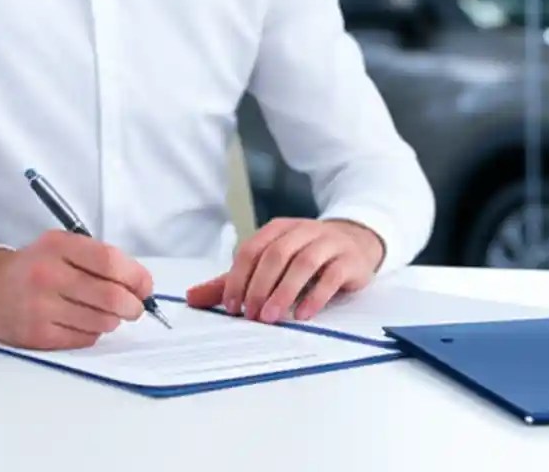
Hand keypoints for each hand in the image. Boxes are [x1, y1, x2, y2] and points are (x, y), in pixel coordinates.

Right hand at [0, 230, 153, 349]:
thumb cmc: (36, 266)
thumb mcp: (63, 247)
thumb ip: (100, 259)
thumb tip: (141, 285)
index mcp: (58, 246)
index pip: (110, 262)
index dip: (136, 277)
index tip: (145, 287)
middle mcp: (47, 275)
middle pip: (110, 296)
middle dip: (132, 306)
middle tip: (134, 308)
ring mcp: (40, 307)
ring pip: (101, 321)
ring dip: (113, 320)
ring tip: (105, 313)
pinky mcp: (37, 334)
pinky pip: (84, 338)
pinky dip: (93, 332)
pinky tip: (83, 322)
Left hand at [186, 218, 384, 323]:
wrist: (356, 244)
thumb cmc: (306, 257)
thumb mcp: (270, 265)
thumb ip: (235, 281)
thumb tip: (192, 298)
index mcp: (278, 230)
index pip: (252, 250)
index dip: (238, 278)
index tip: (232, 307)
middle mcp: (303, 231)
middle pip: (276, 255)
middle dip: (260, 286)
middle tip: (251, 316)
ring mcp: (328, 243)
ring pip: (304, 263)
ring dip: (285, 291)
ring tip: (272, 318)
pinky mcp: (348, 260)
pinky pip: (332, 275)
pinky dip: (316, 296)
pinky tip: (303, 315)